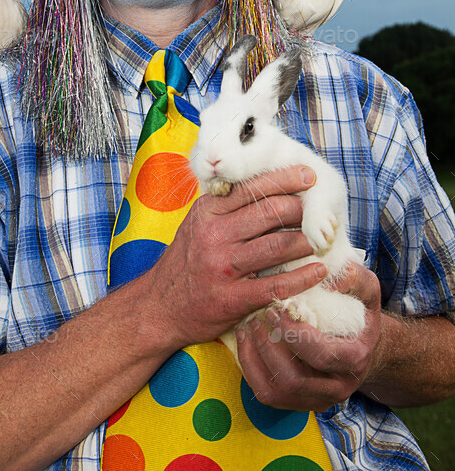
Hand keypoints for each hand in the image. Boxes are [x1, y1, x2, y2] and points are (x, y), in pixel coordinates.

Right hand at [142, 166, 327, 351]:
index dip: (284, 179)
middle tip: (321, 210)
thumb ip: (225, 205)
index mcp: (208, 212)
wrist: (159, 306)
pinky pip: (275, 286)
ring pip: (276, 246)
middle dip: (301, 208)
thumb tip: (264, 185)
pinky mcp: (232, 299)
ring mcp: (223, 267)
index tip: (309, 176)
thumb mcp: (197, 223)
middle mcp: (215, 235)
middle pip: (269, 213)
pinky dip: (302, 278)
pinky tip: (319, 272)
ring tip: (322, 239)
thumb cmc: (186, 261)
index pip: (252, 188)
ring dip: (305, 241)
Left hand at [235, 262, 381, 411]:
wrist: (360, 343)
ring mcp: (318, 399)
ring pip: (276, 392)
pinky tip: (246, 342)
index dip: (293, 333)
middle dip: (269, 346)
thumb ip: (354, 277)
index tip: (277, 308)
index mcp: (355, 359)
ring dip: (256, 358)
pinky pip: (267, 395)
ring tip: (249, 327)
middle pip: (294, 379)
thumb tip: (328, 275)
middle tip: (258, 315)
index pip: (320, 355)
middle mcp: (338, 387)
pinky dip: (250, 369)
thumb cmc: (359, 311)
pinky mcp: (299, 402)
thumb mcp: (365, 289)